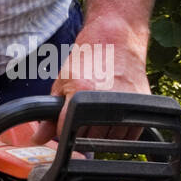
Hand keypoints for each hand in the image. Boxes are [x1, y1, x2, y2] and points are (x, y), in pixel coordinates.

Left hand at [30, 27, 150, 144]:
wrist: (116, 39)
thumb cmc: (88, 57)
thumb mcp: (62, 82)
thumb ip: (49, 114)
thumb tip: (38, 139)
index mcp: (81, 93)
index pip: (66, 131)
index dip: (63, 130)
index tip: (66, 122)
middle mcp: (104, 100)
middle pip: (88, 139)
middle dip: (83, 132)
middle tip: (85, 113)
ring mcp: (125, 104)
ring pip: (109, 140)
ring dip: (102, 134)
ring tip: (100, 113)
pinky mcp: (141, 105)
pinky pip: (129, 135)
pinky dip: (120, 132)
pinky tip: (114, 117)